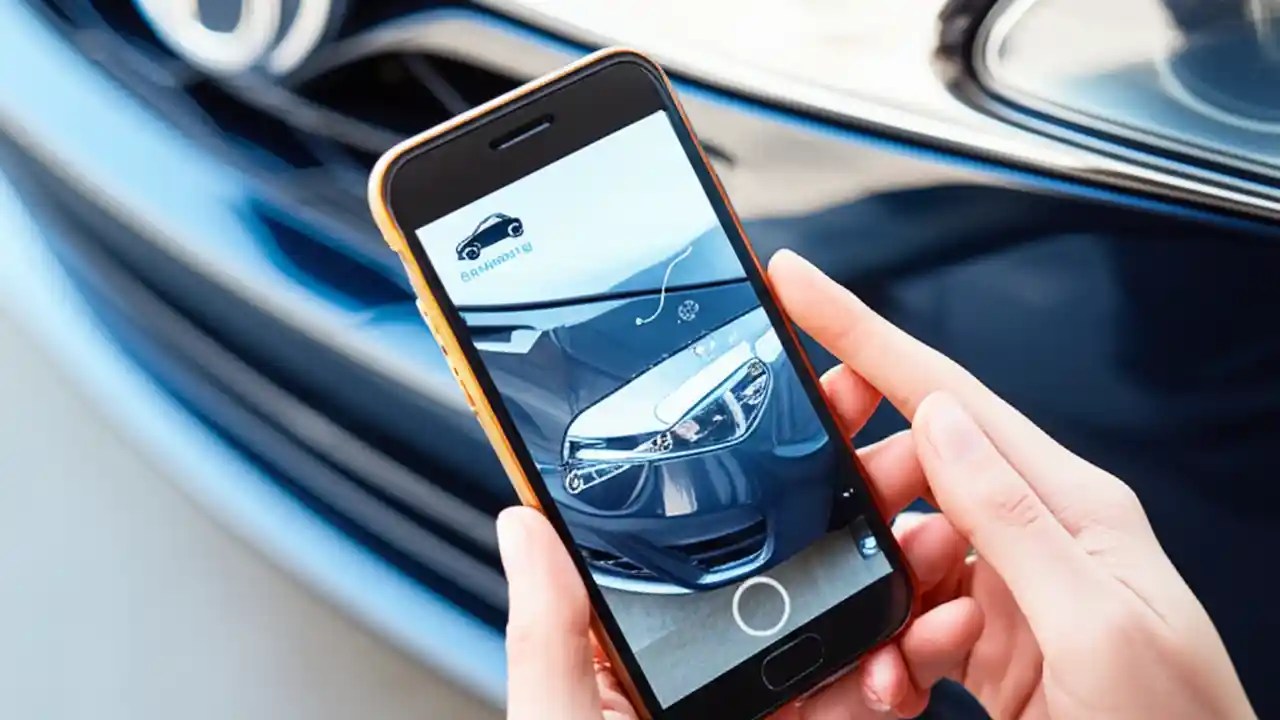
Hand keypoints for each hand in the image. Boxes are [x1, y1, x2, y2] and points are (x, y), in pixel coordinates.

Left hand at [497, 341, 984, 719]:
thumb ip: (548, 631)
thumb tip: (522, 524)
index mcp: (637, 642)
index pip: (698, 531)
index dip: (754, 462)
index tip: (803, 402)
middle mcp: (704, 661)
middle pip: (784, 560)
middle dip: (851, 500)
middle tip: (898, 451)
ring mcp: (761, 700)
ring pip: (839, 618)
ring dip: (897, 571)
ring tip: (936, 534)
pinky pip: (861, 693)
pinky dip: (905, 661)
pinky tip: (931, 629)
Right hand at [768, 249, 1254, 718]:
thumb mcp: (1093, 628)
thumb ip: (1011, 520)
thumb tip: (943, 422)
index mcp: (1072, 504)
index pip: (949, 395)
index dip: (864, 335)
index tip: (799, 285)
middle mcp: (1037, 532)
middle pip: (910, 464)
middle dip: (855, 490)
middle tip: (817, 515)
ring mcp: (1010, 585)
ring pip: (898, 547)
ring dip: (874, 591)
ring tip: (890, 648)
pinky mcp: (989, 637)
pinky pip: (908, 614)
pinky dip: (887, 644)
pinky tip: (899, 680)